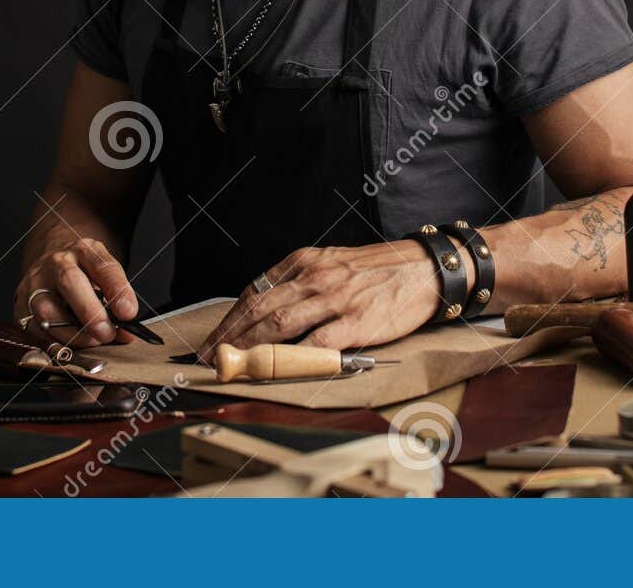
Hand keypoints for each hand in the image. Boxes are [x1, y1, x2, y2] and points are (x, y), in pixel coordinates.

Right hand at [15, 236, 138, 347]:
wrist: (50, 262)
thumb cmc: (82, 272)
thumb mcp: (103, 273)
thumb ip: (116, 297)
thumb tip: (127, 331)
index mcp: (83, 250)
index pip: (103, 266)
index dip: (117, 290)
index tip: (128, 313)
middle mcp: (56, 263)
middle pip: (70, 282)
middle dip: (90, 312)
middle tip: (106, 333)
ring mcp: (35, 283)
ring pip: (48, 311)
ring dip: (73, 333)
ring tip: (92, 342)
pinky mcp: (21, 305)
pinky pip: (35, 329)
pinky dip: (55, 342)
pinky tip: (71, 346)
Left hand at [194, 241, 452, 362]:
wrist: (425, 268)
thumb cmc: (379, 270)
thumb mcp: (333, 261)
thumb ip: (302, 281)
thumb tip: (269, 308)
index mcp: (306, 261)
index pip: (256, 290)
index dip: (230, 317)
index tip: (213, 336)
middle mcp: (315, 276)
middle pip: (259, 307)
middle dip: (228, 335)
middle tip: (207, 355)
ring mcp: (334, 299)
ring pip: (279, 324)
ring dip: (249, 348)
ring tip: (230, 366)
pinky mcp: (355, 321)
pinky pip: (316, 343)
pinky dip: (292, 358)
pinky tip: (274, 371)